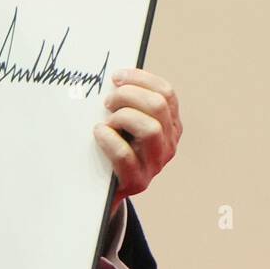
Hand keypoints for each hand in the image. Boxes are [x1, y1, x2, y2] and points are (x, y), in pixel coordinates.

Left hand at [94, 68, 181, 218]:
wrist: (103, 192)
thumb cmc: (111, 148)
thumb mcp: (125, 124)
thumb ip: (126, 103)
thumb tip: (113, 77)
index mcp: (170, 125)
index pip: (166, 93)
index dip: (141, 79)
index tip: (116, 76)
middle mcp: (168, 143)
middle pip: (158, 106)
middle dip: (128, 95)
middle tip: (107, 101)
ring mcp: (155, 164)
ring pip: (150, 129)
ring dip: (123, 117)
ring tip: (107, 121)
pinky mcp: (137, 182)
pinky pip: (126, 156)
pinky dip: (109, 140)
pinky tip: (99, 133)